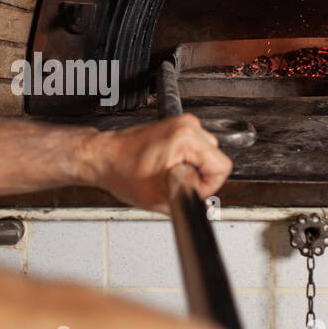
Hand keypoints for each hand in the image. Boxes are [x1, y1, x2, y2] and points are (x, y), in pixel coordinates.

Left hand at [82, 114, 234, 212]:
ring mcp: (183, 123)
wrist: (106, 157)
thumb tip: (205, 205)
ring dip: (193, 168)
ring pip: (207, 154)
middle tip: (174, 182)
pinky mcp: (179, 126)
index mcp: (185, 138)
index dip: (207, 186)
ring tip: (168, 173)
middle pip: (216, 159)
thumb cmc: (122, 172)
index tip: (188, 188)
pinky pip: (197, 148)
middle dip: (200, 176)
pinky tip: (168, 165)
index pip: (221, 167)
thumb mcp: (158, 198)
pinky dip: (187, 160)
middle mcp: (187, 125)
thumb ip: (188, 201)